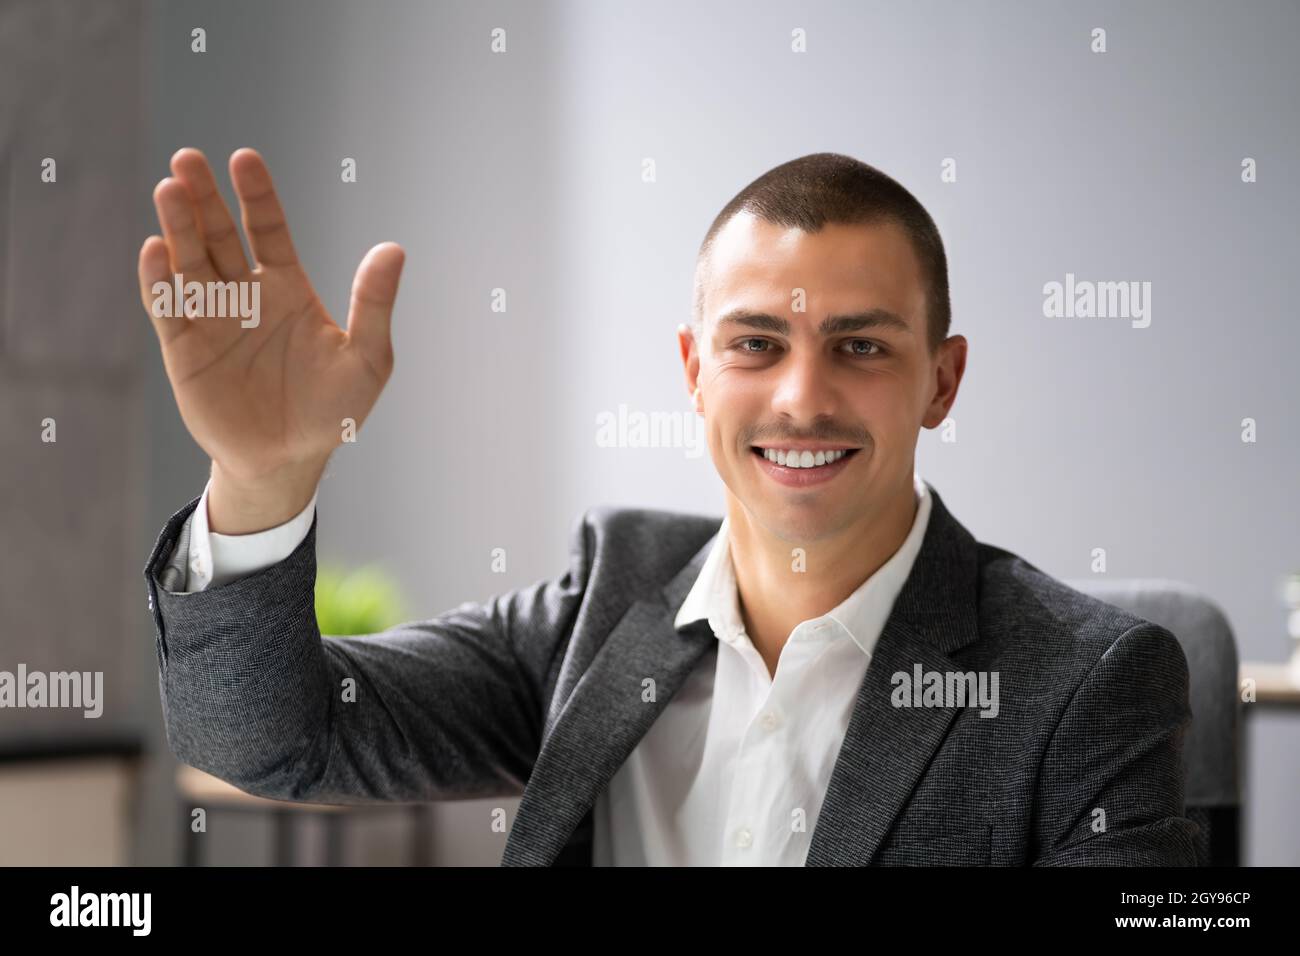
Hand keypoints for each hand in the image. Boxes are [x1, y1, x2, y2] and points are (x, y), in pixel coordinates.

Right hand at [138, 148, 403, 530]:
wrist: (290, 461)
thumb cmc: (333, 411)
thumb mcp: (366, 358)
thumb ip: (374, 304)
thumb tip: (393, 248)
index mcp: (287, 288)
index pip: (267, 229)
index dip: (256, 195)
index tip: (244, 159)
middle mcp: (244, 294)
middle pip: (219, 235)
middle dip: (203, 198)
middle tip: (187, 159)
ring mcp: (210, 319)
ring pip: (189, 262)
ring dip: (177, 227)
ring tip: (169, 189)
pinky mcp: (183, 349)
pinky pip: (168, 308)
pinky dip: (160, 280)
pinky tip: (156, 250)